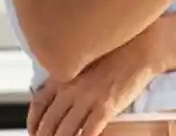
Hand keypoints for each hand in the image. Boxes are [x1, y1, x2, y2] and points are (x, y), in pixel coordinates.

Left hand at [27, 23, 173, 135]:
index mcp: (64, 75)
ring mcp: (88, 98)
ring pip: (65, 132)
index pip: (38, 104)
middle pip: (48, 123)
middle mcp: (71, 88)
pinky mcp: (105, 107)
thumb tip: (61, 93)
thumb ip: (70, 75)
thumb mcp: (85, 59)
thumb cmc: (118, 50)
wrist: (142, 47)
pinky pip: (88, 132)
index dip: (33, 122)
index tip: (34, 130)